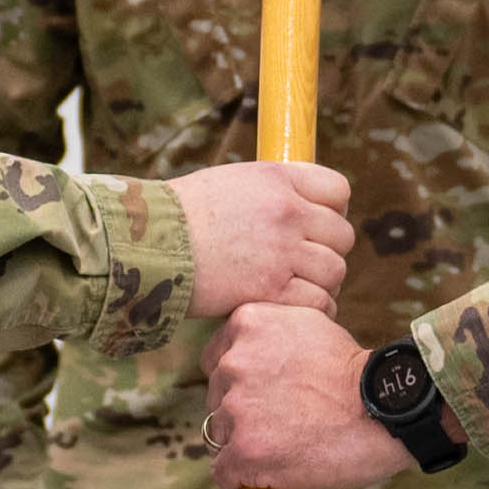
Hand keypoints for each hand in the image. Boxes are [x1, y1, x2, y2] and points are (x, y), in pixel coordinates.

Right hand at [173, 158, 352, 318]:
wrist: (146, 244)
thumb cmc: (180, 217)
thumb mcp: (231, 183)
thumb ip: (271, 192)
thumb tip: (300, 208)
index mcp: (278, 179)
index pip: (339, 190)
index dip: (332, 211)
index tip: (315, 227)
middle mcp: (287, 212)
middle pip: (342, 235)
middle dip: (327, 251)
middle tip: (304, 265)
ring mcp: (282, 252)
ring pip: (335, 270)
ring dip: (322, 283)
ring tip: (298, 289)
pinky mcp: (271, 289)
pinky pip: (319, 302)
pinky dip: (313, 309)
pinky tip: (293, 309)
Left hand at [206, 303, 410, 488]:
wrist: (387, 409)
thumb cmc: (357, 372)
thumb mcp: (311, 325)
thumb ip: (273, 335)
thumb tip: (254, 355)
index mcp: (247, 323)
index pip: (216, 359)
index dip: (238, 382)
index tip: (261, 395)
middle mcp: (233, 363)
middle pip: (217, 398)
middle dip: (242, 413)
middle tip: (281, 423)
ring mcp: (237, 408)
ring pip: (221, 435)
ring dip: (245, 445)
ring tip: (283, 450)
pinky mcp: (245, 450)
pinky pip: (224, 472)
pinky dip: (241, 480)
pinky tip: (266, 479)